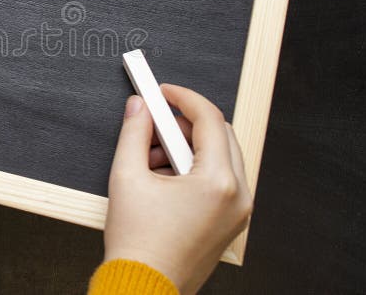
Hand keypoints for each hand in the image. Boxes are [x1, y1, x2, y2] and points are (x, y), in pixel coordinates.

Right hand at [103, 84, 252, 293]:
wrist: (143, 287)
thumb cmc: (138, 243)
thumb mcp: (127, 177)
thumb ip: (133, 133)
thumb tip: (139, 107)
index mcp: (217, 182)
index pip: (209, 119)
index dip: (183, 97)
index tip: (164, 91)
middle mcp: (237, 196)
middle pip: (220, 135)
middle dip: (185, 123)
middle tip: (155, 121)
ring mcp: (238, 212)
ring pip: (221, 157)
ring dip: (189, 146)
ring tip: (152, 157)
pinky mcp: (230, 223)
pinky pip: (220, 180)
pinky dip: (195, 168)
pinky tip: (163, 177)